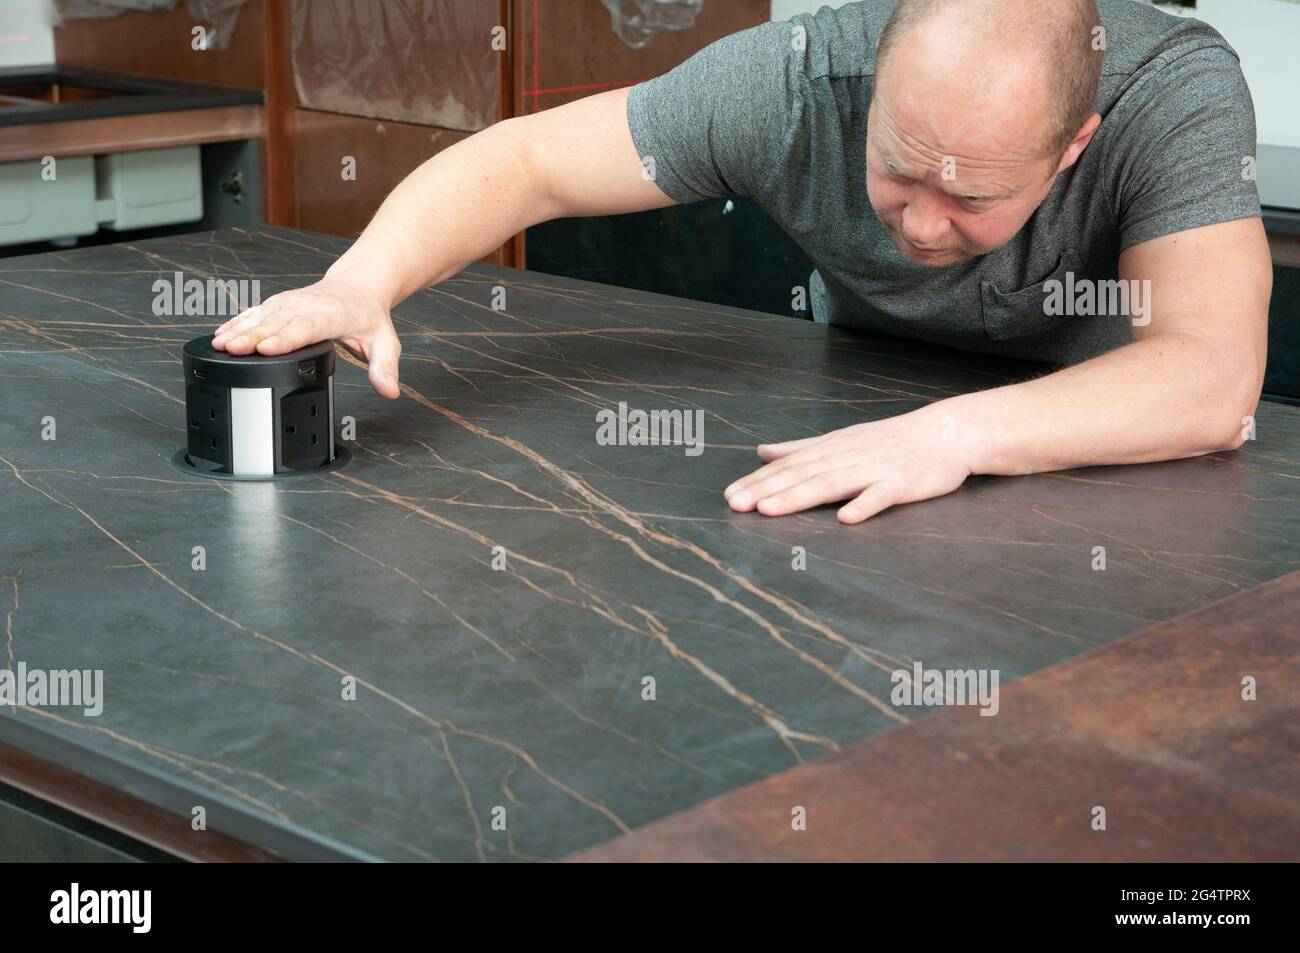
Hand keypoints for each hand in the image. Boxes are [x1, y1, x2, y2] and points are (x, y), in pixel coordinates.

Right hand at [211, 275, 402, 398]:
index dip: (284, 338)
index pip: (305, 327)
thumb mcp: (385, 343)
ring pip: (261, 315)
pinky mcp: (279, 303)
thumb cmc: (369, 316)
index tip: (266, 348)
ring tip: (219, 344)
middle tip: (231, 349)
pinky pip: (255, 312)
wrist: (359, 287)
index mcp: (332, 315)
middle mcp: (307, 306)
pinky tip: (219, 335)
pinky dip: (237, 322)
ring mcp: (290, 302)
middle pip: (277, 322)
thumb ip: (385, 368)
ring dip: (239, 329)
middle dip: (252, 336)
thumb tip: (389, 391)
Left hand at [723, 406, 978, 523]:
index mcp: (831, 449)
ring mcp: (874, 469)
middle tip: (735, 504)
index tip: (729, 495)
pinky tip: (846, 518)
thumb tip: (762, 451)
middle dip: (767, 490)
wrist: (946, 433)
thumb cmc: (890, 440)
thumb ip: (800, 448)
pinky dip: (864, 505)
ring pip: (832, 484)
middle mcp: (846, 457)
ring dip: (800, 496)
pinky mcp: (902, 483)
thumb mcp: (840, 440)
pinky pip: (881, 495)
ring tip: (770, 509)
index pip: (788, 466)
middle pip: (801, 475)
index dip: (757, 481)